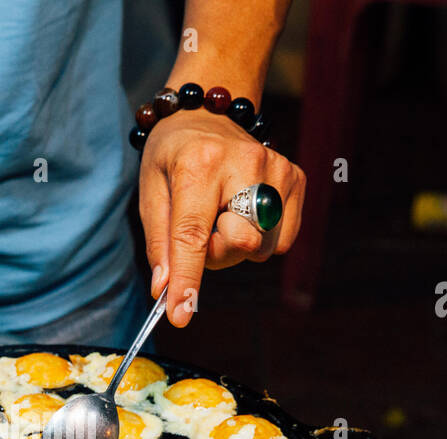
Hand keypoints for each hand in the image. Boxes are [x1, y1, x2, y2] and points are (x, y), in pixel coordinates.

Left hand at [139, 109, 305, 326]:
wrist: (206, 113)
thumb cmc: (172, 157)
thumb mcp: (151, 192)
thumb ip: (159, 242)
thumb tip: (164, 290)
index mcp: (199, 164)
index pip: (193, 235)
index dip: (187, 281)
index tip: (180, 316)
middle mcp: (245, 162)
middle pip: (239, 244)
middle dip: (215, 254)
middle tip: (201, 231)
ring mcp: (277, 168)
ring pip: (263, 248)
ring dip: (237, 249)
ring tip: (222, 217)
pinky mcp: (296, 177)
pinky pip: (282, 241)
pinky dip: (261, 240)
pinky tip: (243, 213)